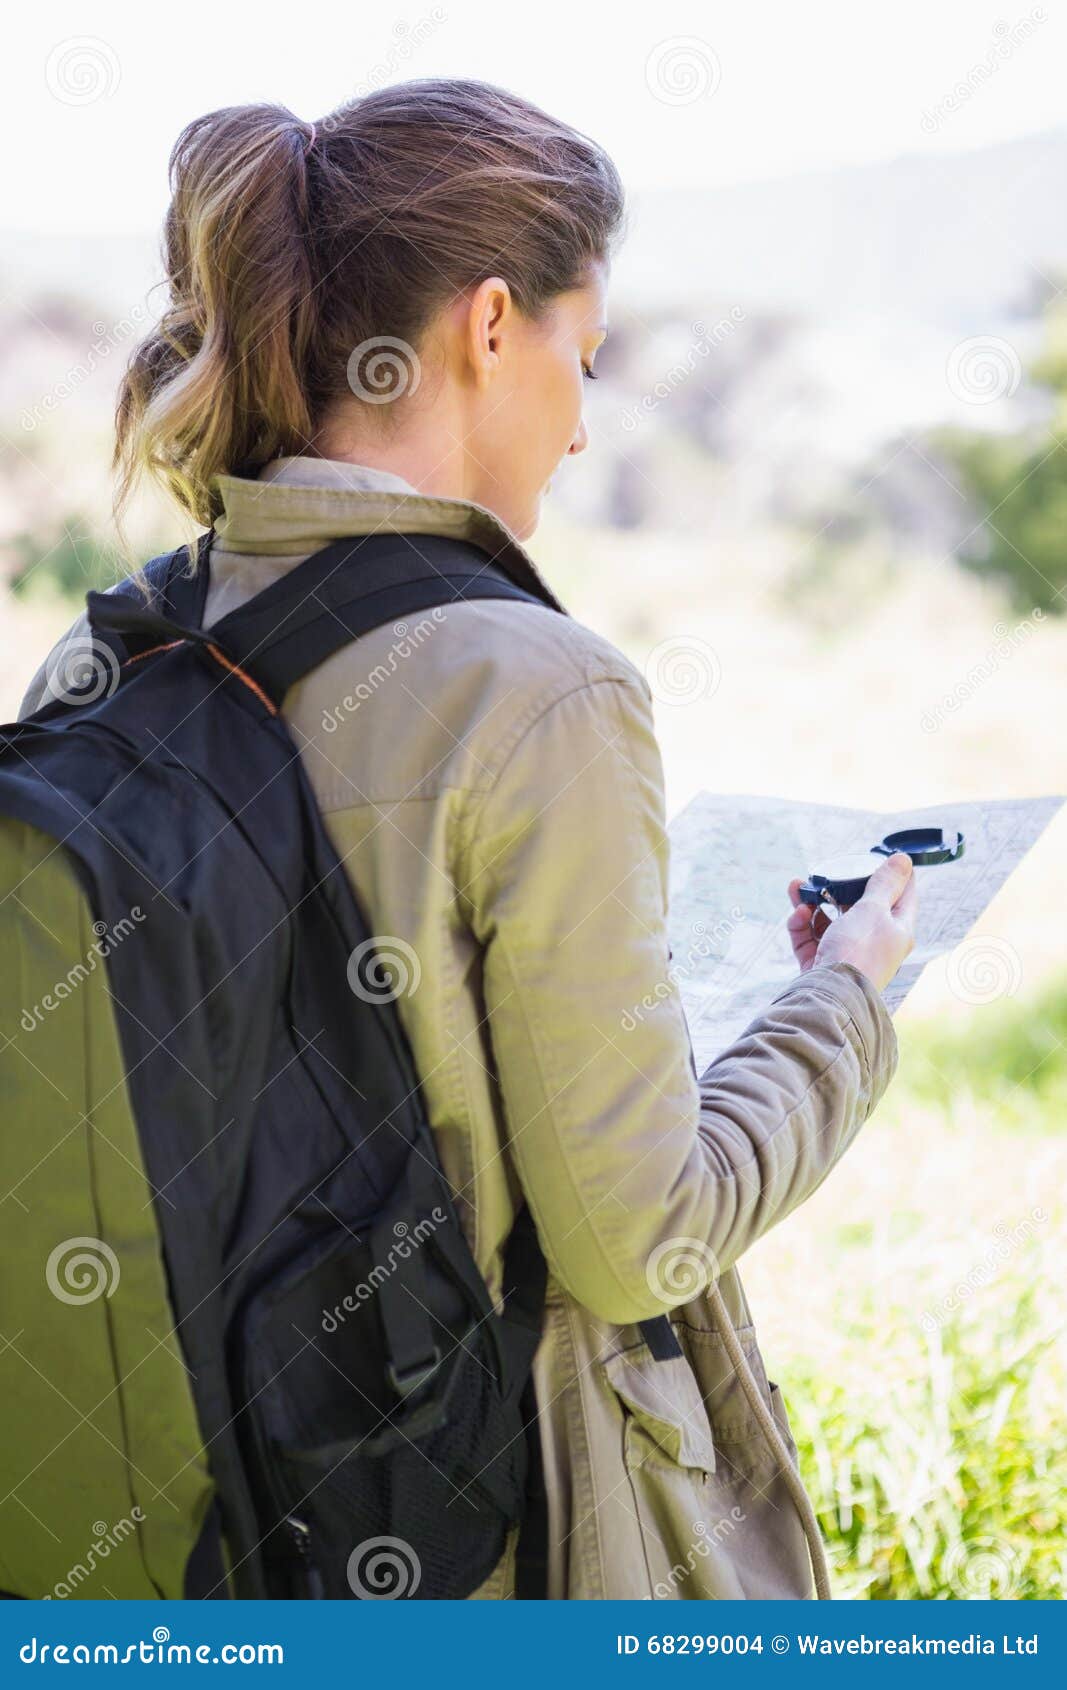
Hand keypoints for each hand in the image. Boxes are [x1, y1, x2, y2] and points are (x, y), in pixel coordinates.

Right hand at [786, 851, 917, 993]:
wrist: (830, 995)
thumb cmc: (859, 952)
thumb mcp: (874, 909)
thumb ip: (885, 883)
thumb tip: (904, 860)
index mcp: (897, 930)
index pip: (903, 894)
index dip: (893, 873)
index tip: (879, 856)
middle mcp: (875, 942)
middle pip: (860, 906)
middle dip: (839, 887)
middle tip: (828, 873)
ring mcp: (847, 953)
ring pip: (830, 920)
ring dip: (813, 902)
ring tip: (799, 887)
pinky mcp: (823, 963)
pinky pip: (811, 937)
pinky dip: (802, 923)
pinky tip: (797, 913)